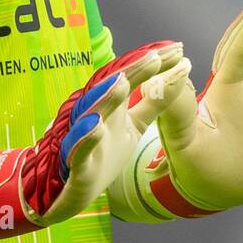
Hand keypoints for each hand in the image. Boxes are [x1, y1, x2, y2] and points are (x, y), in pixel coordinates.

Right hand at [0, 39, 193, 235]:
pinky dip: (85, 137)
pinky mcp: (74, 165)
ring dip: (105, 97)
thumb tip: (176, 79)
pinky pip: (77, 150)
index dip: (152, 64)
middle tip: (156, 57)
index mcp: (110, 106)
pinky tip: (96, 127)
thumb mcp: (132, 129)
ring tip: (123, 82)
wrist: (65, 193)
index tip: (178, 48)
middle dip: (132, 71)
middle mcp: (94, 115)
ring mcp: (82, 138)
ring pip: (91, 113)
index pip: (131, 77)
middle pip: (110, 87)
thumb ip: (151, 105)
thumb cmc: (98, 156)